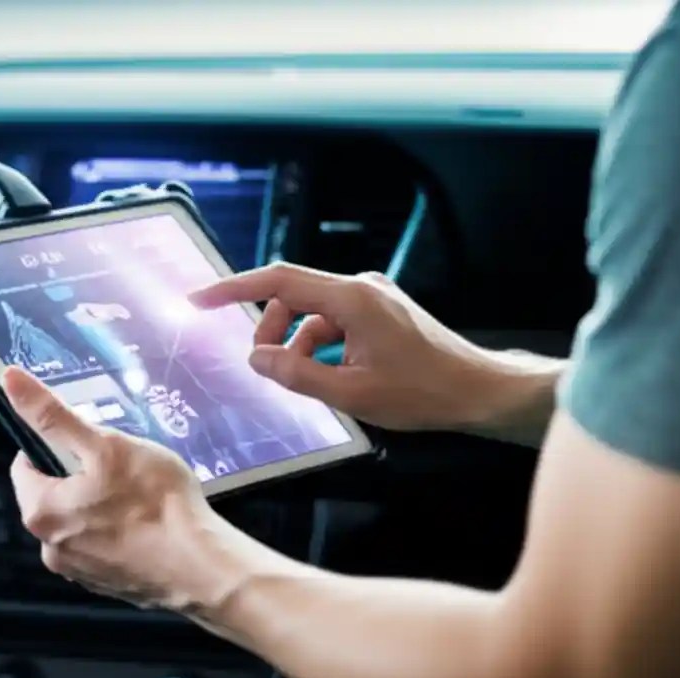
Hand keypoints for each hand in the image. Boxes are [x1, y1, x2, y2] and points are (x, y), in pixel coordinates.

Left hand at [2, 366, 247, 611]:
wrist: (203, 567)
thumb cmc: (154, 501)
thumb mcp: (105, 445)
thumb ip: (53, 415)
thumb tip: (9, 379)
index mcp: (39, 513)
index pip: (25, 465)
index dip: (55, 445)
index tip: (91, 442)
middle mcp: (50, 549)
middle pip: (54, 494)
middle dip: (82, 476)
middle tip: (122, 467)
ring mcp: (80, 572)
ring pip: (80, 520)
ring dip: (100, 505)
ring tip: (140, 495)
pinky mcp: (108, 585)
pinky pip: (103, 546)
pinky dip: (118, 532)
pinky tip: (149, 524)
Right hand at [189, 265, 526, 432]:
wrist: (479, 390)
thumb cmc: (424, 392)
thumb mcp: (351, 393)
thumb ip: (297, 375)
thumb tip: (258, 359)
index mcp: (351, 299)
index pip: (278, 281)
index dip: (234, 289)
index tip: (200, 299)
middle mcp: (361, 287)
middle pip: (293, 297)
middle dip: (271, 331)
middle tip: (267, 369)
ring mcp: (373, 297)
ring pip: (313, 314)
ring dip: (298, 345)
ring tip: (304, 382)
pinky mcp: (382, 311)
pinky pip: (334, 322)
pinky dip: (320, 346)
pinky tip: (329, 376)